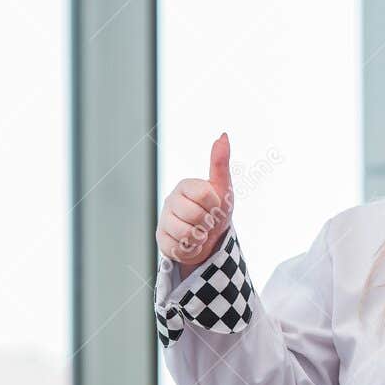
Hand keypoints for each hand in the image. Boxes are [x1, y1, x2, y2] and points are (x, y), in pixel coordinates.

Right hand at [157, 133, 233, 273]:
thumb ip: (220, 163)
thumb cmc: (216, 209)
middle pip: (194, 215)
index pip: (204, 194)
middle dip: (208, 223)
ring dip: (200, 237)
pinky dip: (191, 249)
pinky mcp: (161, 239)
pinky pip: (178, 248)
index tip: (215, 206)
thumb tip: (223, 135)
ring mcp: (164, 219)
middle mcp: (171, 200)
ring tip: (200, 233)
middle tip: (208, 222)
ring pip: (184, 233)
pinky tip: (191, 243)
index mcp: (186, 185)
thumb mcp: (223, 187)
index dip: (215, 205)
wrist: (210, 238)